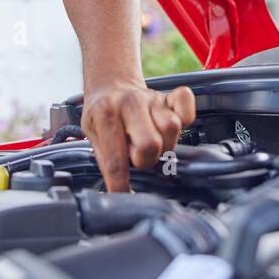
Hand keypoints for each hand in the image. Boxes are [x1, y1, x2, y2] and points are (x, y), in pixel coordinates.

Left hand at [81, 80, 196, 192]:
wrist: (110, 84)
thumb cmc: (101, 114)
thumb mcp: (91, 135)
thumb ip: (106, 160)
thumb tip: (117, 191)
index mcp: (105, 114)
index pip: (116, 160)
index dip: (120, 184)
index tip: (123, 194)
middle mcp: (130, 103)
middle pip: (150, 144)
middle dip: (145, 159)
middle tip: (138, 156)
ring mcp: (152, 98)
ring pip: (171, 127)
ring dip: (164, 144)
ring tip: (153, 143)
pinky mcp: (169, 97)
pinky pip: (187, 107)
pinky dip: (185, 118)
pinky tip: (169, 128)